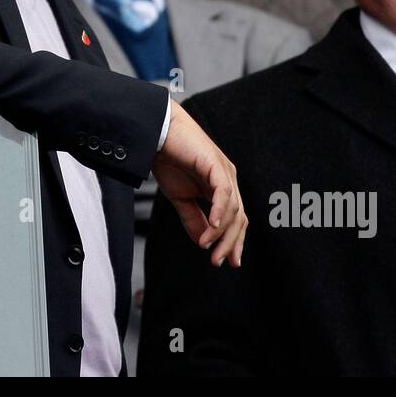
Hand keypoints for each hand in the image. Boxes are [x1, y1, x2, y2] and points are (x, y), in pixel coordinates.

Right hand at [151, 99, 246, 266]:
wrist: (156, 134)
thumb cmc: (168, 159)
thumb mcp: (180, 197)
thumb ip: (193, 219)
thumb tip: (203, 242)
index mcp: (221, 187)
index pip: (236, 219)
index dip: (234, 241)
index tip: (227, 262)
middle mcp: (228, 180)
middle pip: (239, 218)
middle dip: (230, 242)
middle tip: (218, 261)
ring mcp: (224, 172)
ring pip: (233, 209)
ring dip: (220, 232)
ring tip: (206, 246)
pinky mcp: (214, 165)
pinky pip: (223, 192)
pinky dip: (219, 211)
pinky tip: (213, 225)